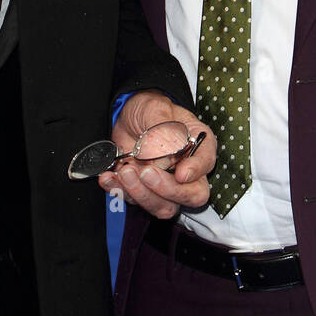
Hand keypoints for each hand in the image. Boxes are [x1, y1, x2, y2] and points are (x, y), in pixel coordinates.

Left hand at [98, 90, 215, 220]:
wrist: (129, 118)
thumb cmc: (150, 110)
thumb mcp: (154, 108)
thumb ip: (162, 127)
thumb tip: (166, 152)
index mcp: (198, 145)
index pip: (207, 162)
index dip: (196, 171)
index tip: (181, 173)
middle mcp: (187, 170)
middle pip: (193, 195)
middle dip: (168, 190)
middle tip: (146, 172)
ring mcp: (166, 184)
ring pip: (164, 206)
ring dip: (142, 194)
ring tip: (124, 170)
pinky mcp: (143, 191)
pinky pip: (135, 202)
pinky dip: (119, 192)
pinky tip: (109, 177)